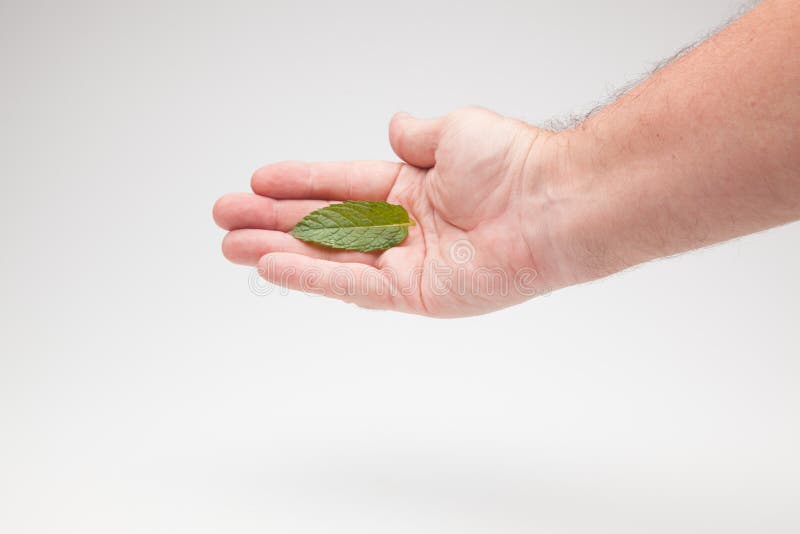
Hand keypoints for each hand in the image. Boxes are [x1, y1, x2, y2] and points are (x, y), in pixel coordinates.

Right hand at [213, 107, 579, 316]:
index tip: (256, 181)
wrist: (550, 205)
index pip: (340, 185)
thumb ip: (418, 136)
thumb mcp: (454, 131)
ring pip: (329, 257)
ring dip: (279, 251)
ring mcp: (408, 263)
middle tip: (226, 218)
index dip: (298, 182)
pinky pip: (354, 283)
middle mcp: (405, 228)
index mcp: (411, 188)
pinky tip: (273, 265)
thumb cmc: (513, 164)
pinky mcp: (415, 294)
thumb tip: (396, 127)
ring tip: (232, 245)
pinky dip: (313, 275)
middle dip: (273, 220)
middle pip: (324, 224)